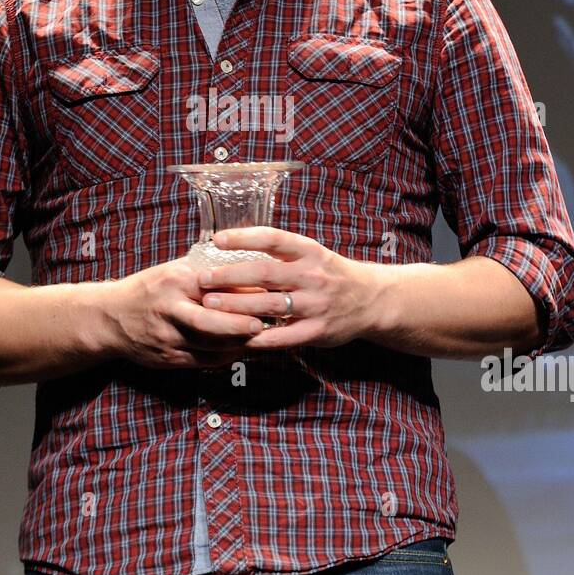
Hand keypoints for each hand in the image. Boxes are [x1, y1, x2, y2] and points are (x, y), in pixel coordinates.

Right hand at [101, 257, 264, 369]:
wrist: (109, 319)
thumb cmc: (148, 290)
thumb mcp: (172, 271)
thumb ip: (204, 271)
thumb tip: (245, 270)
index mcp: (175, 281)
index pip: (215, 287)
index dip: (241, 293)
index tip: (264, 294)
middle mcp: (170, 310)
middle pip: (212, 322)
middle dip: (240, 325)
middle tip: (262, 325)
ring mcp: (168, 337)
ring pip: (211, 346)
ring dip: (238, 343)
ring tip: (258, 338)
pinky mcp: (168, 359)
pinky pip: (205, 361)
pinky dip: (225, 356)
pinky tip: (237, 349)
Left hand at [197, 227, 389, 349]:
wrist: (372, 300)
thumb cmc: (330, 274)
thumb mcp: (312, 255)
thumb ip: (280, 252)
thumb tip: (234, 245)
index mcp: (309, 251)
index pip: (273, 239)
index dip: (244, 237)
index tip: (216, 240)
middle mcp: (312, 275)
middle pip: (265, 273)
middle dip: (230, 276)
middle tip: (202, 279)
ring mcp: (315, 305)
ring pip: (269, 305)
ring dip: (236, 306)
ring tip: (209, 305)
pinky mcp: (317, 331)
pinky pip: (281, 336)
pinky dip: (257, 336)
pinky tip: (236, 336)